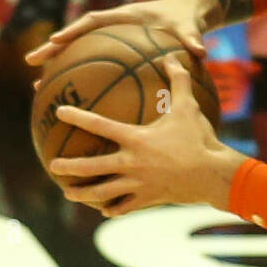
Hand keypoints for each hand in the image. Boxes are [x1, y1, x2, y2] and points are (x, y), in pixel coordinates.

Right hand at [25, 0, 210, 69]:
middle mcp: (113, 27)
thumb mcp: (189, 27)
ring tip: (38, 86)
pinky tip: (72, 100)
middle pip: (76, 37)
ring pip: (79, 53)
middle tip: (30, 63)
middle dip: (53, 49)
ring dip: (59, 67)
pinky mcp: (115, 53)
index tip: (55, 41)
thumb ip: (192, 38)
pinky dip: (81, 81)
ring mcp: (111, 40)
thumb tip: (200, 51)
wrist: (189, 15)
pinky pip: (93, 66)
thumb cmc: (186, 19)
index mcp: (125, 16)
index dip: (74, 30)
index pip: (94, 21)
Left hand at [49, 57, 237, 216]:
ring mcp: (138, 184)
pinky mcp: (148, 199)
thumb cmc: (200, 139)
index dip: (78, 116)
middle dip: (69, 166)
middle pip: (92, 167)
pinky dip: (113, 208)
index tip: (60, 111)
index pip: (100, 125)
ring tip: (68, 193)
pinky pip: (125, 207)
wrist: (213, 175)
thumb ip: (179, 81)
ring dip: (83, 194)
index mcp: (136, 139)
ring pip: (103, 192)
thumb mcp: (189, 108)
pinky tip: (106, 210)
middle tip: (52, 165)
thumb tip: (172, 56)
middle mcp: (131, 162)